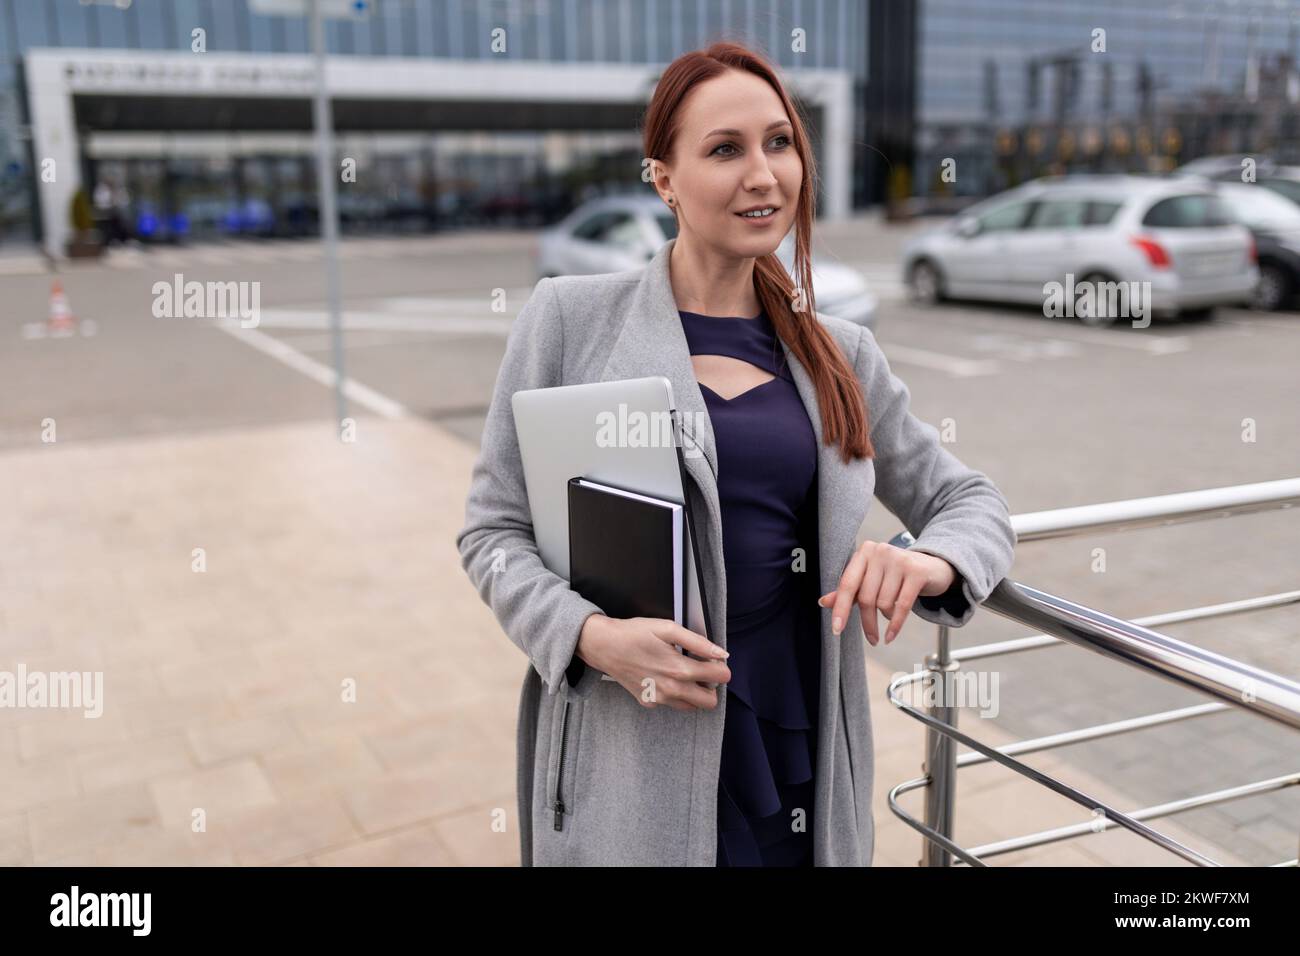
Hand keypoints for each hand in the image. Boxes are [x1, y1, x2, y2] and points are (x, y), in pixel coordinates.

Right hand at [577, 614, 730, 710]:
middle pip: (710, 702)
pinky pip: (671, 704)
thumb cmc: (634, 634)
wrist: (604, 646)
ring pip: (692, 706)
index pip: (720, 677)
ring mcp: (659, 699)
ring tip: (683, 673)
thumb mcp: (668, 629)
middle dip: (711, 686)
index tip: (713, 660)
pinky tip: (663, 676)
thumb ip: (698, 642)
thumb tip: (721, 653)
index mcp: (679, 669)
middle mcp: (671, 690)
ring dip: (694, 692)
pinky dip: (674, 694)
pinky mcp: (649, 702)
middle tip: (701, 669)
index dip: (721, 666)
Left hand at [817, 540, 955, 645]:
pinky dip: (895, 625)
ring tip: (889, 615)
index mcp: (864, 552)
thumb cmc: (896, 575)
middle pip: (866, 597)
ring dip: (885, 617)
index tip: (836, 630)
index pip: (847, 584)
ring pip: (883, 603)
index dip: (840, 609)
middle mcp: (880, 552)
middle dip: (867, 622)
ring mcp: (899, 560)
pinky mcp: (917, 572)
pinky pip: (902, 606)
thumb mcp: (871, 579)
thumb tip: (823, 603)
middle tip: (871, 639)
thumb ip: (849, 591)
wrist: (933, 567)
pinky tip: (891, 635)